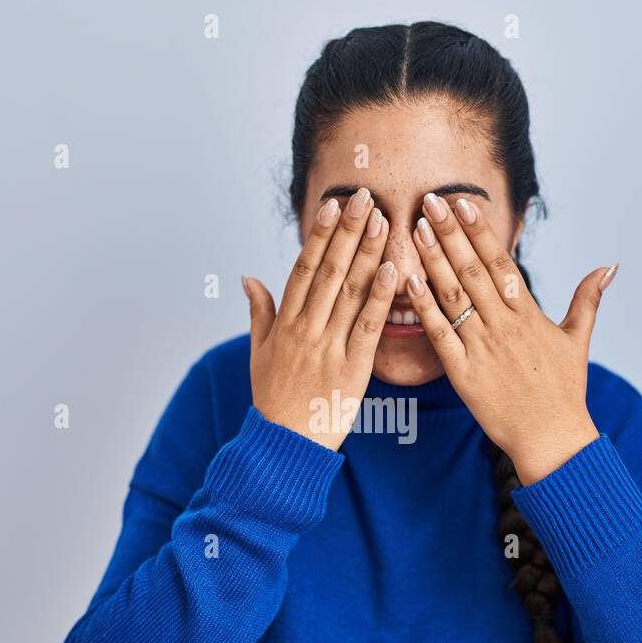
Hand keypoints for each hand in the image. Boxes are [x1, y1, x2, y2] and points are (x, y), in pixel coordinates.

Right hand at [243, 187, 395, 451]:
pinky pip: (369, 327)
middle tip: (364, 197)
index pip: (304, 268)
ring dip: (367, 253)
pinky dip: (380, 297)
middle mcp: (305, 329)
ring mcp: (328, 347)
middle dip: (347, 231)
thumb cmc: (273, 400)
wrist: (283, 445)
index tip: (333, 206)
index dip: (319, 235)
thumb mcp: (258, 354)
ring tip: (382, 221)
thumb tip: (248, 277)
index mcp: (285, 323)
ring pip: (350, 291)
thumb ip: (259, 313)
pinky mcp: (352, 369)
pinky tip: (393, 270)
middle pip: (329, 270)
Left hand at [406, 192, 617, 483]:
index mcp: (529, 314)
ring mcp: (483, 348)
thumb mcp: (577, 340)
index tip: (463, 203)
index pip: (502, 262)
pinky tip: (408, 280)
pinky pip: (440, 334)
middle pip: (473, 270)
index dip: (481, 231)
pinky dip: (424, 306)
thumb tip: (610, 265)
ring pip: (454, 295)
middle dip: (451, 233)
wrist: (551, 438)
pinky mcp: (463, 373)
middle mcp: (505, 325)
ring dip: (433, 260)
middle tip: (430, 200)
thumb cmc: (564, 391)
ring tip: (417, 229)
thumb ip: (588, 299)